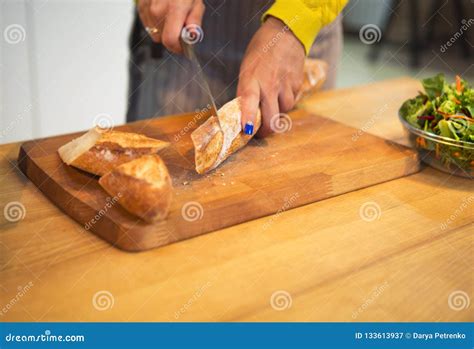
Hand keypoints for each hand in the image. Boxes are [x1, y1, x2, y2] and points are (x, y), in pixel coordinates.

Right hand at [137, 0, 204, 53]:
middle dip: (173, 37)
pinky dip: (156, 23)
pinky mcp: (140, 6)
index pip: (170, 41)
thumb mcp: (196, 2)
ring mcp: (147, 8)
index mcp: (174, 9)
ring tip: (172, 15)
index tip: (184, 47)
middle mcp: (157, 10)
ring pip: (155, 34)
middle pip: (163, 39)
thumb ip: (194, 21)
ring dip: (164, 30)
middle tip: (181, 26)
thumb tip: (193, 37)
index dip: (178, 48)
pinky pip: (148, 25)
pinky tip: (163, 12)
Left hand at [237, 17, 304, 136]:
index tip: (247, 130)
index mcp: (251, 79)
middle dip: (266, 130)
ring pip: (283, 112)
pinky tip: (282, 92)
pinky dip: (286, 102)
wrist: (285, 33)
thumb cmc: (261, 52)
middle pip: (272, 118)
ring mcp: (285, 85)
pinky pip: (292, 102)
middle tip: (260, 131)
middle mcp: (269, 84)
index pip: (249, 101)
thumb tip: (244, 114)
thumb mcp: (246, 69)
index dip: (248, 118)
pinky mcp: (298, 84)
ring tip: (272, 103)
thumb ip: (246, 91)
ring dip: (277, 113)